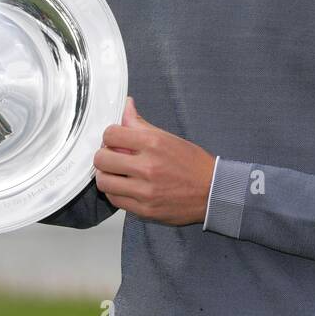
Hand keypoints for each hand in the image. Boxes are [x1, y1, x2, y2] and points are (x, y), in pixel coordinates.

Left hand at [94, 97, 215, 225]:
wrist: (213, 192)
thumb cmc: (193, 164)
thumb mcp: (168, 138)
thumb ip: (141, 124)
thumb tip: (126, 105)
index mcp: (154, 143)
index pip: (111, 134)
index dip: (110, 136)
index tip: (115, 140)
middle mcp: (148, 167)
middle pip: (102, 158)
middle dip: (103, 156)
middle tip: (111, 157)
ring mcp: (145, 190)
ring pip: (104, 181)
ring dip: (106, 176)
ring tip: (115, 173)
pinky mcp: (145, 209)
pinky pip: (115, 199)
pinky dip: (115, 192)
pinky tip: (123, 187)